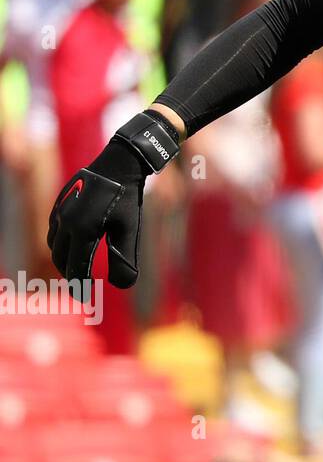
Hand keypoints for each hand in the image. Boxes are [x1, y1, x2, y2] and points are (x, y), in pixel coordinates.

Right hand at [46, 111, 179, 293]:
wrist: (119, 162)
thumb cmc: (128, 197)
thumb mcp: (130, 228)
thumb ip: (124, 258)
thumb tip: (123, 286)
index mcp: (83, 230)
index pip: (76, 268)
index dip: (81, 286)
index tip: (87, 299)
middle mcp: (65, 222)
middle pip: (61, 260)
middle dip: (71, 275)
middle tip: (83, 287)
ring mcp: (59, 212)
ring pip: (54, 246)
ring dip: (64, 260)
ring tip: (78, 269)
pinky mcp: (58, 204)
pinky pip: (53, 231)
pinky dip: (60, 243)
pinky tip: (72, 246)